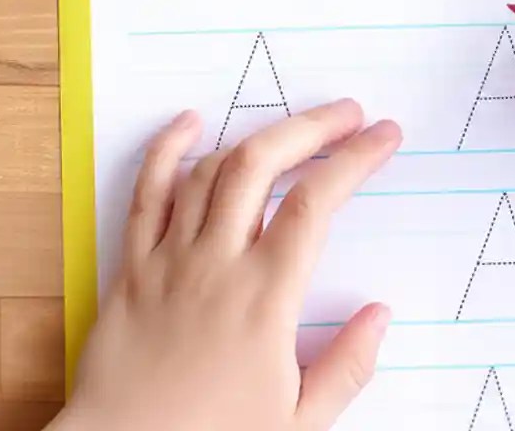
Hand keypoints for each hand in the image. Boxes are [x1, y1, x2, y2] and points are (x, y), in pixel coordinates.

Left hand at [49, 101, 401, 430]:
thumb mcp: (300, 421)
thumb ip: (347, 366)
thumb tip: (379, 315)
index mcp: (265, 299)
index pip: (316, 204)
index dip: (353, 159)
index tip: (383, 136)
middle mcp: (217, 264)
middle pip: (261, 165)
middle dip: (310, 127)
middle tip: (347, 114)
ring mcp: (169, 260)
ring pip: (211, 170)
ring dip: (257, 134)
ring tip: (293, 125)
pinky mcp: (132, 269)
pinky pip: (147, 194)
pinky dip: (167, 150)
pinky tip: (189, 124)